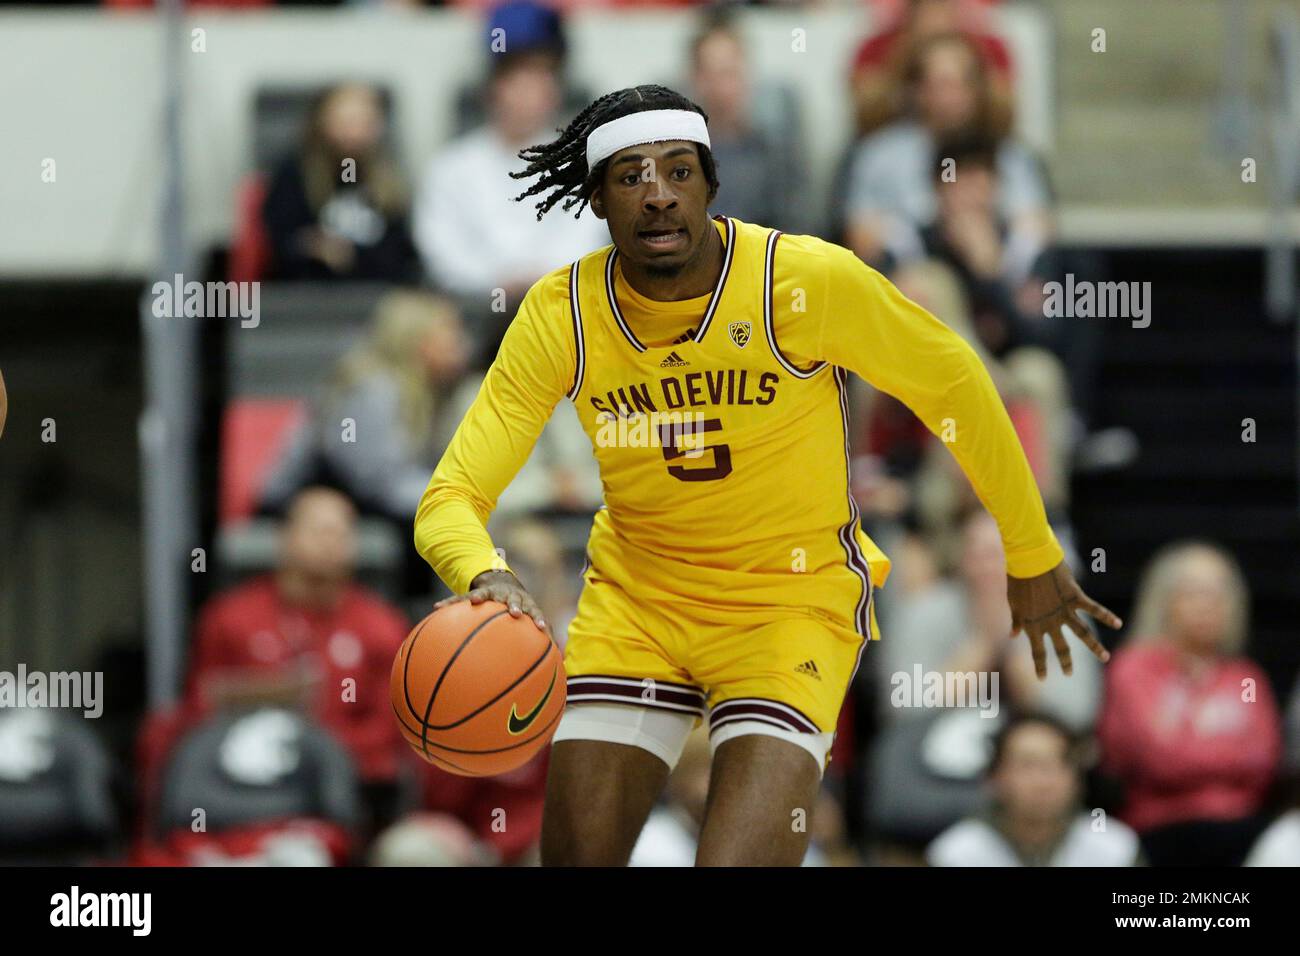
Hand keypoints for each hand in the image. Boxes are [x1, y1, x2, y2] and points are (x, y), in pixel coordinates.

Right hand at [434, 569, 550, 639]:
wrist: (501, 582)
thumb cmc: (518, 609)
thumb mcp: (528, 620)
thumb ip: (539, 640)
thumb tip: (557, 665)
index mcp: (524, 604)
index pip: (533, 610)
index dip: (537, 618)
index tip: (541, 627)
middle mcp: (509, 596)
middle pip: (513, 599)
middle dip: (514, 605)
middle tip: (515, 613)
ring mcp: (491, 593)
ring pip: (486, 594)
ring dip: (482, 597)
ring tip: (475, 601)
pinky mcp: (475, 593)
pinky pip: (459, 598)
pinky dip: (449, 602)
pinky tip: (437, 607)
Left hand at [1006, 560, 1120, 678]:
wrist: (1029, 559)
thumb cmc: (1018, 579)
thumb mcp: (1013, 602)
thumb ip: (1016, 620)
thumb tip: (1013, 634)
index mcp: (1033, 625)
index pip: (1037, 651)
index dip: (1040, 666)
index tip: (1043, 679)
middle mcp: (1050, 622)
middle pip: (1061, 646)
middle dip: (1065, 661)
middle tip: (1069, 674)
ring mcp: (1064, 611)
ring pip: (1083, 633)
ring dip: (1095, 647)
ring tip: (1105, 658)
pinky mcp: (1075, 597)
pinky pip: (1094, 609)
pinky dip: (1107, 616)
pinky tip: (1118, 623)